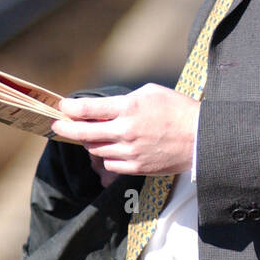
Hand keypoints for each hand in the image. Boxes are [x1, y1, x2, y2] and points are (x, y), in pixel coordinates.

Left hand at [51, 83, 198, 178]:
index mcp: (129, 108)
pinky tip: (112, 149)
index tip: (63, 107)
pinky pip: (110, 163)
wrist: (201, 138)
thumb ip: (125, 99)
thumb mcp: (152, 92)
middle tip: (58, 126)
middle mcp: (126, 131)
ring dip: (89, 142)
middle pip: (84, 133)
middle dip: (66, 128)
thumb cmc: (179, 110)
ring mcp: (130, 151)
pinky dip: (107, 156)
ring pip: (96, 149)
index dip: (70, 108)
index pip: (88, 110)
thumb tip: (104, 107)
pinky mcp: (137, 167)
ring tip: (90, 135)